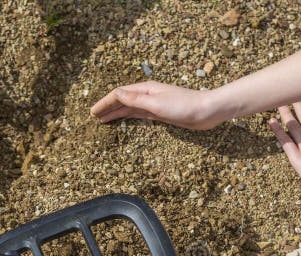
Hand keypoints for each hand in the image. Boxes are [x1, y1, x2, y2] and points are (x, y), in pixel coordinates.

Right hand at [91, 81, 223, 129]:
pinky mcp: (161, 114)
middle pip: (122, 100)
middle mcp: (148, 95)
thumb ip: (135, 100)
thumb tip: (116, 94)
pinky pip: (139, 115)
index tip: (92, 112)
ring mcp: (154, 105)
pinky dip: (128, 117)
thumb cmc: (184, 105)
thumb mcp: (156, 103)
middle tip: (93, 117)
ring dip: (116, 113)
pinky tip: (124, 121)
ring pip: (129, 108)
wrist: (207, 111)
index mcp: (145, 89)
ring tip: (103, 120)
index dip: (105, 102)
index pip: (119, 94)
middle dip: (107, 107)